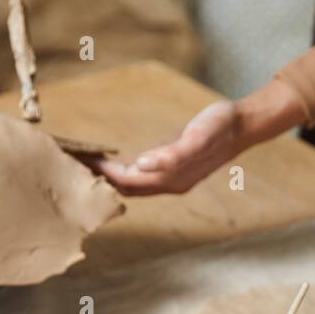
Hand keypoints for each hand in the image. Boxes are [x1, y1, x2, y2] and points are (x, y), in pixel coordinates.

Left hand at [93, 102, 243, 195]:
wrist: (243, 125)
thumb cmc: (220, 127)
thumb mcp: (199, 137)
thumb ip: (173, 154)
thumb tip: (141, 164)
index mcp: (172, 179)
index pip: (126, 181)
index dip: (101, 173)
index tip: (78, 160)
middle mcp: (169, 183)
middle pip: (124, 188)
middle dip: (98, 179)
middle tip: (71, 163)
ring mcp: (171, 178)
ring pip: (131, 184)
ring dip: (108, 177)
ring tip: (84, 164)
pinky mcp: (172, 168)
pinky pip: (140, 175)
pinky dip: (121, 171)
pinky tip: (110, 160)